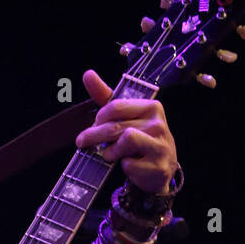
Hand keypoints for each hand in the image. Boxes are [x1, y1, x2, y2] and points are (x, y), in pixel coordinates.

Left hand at [74, 69, 177, 194]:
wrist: (162, 168)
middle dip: (94, 135)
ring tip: (108, 154)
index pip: (116, 106)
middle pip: (115, 126)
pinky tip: (127, 165)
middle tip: (82, 142)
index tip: (93, 124)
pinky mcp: (157, 167)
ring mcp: (160, 146)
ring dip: (110, 151)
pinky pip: (129, 165)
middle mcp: (158, 124)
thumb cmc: (141, 139)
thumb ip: (107, 98)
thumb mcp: (127, 117)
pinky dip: (123, 167)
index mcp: (152, 108)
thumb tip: (88, 74)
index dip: (99, 117)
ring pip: (125, 141)